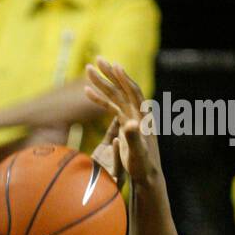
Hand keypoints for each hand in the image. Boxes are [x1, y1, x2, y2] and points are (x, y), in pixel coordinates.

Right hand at [83, 58, 159, 184]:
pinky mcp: (123, 124)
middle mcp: (136, 113)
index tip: (115, 66)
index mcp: (142, 117)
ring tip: (88, 70)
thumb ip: (134, 138)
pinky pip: (110, 106)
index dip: (124, 79)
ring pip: (114, 95)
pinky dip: (99, 98)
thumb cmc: (143, 166)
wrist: (146, 175)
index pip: (133, 93)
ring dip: (102, 83)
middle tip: (96, 59)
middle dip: (109, 74)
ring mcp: (130, 117)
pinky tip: (88, 92)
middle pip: (121, 89)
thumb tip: (129, 124)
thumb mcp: (138, 154)